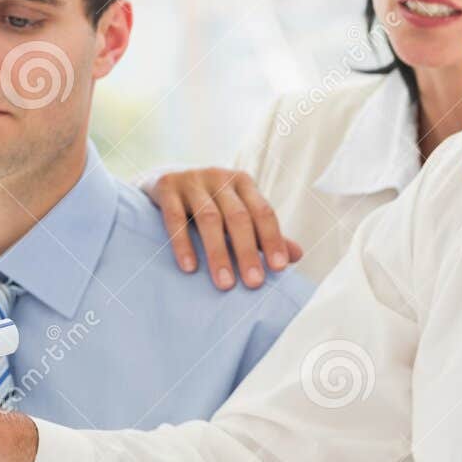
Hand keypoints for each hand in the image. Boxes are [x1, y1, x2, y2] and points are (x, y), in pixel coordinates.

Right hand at [147, 167, 303, 288]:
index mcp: (243, 183)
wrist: (165, 179)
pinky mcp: (166, 187)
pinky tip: (190, 268)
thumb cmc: (210, 202)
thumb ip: (263, 234)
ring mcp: (192, 180)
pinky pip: (175, 218)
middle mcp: (220, 177)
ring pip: (209, 219)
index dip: (273, 239)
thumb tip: (297, 256)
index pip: (263, 211)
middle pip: (238, 216)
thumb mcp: (237, 212)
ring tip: (225, 284)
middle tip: (254, 283)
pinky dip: (183, 244)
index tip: (279, 268)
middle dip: (248, 251)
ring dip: (218, 253)